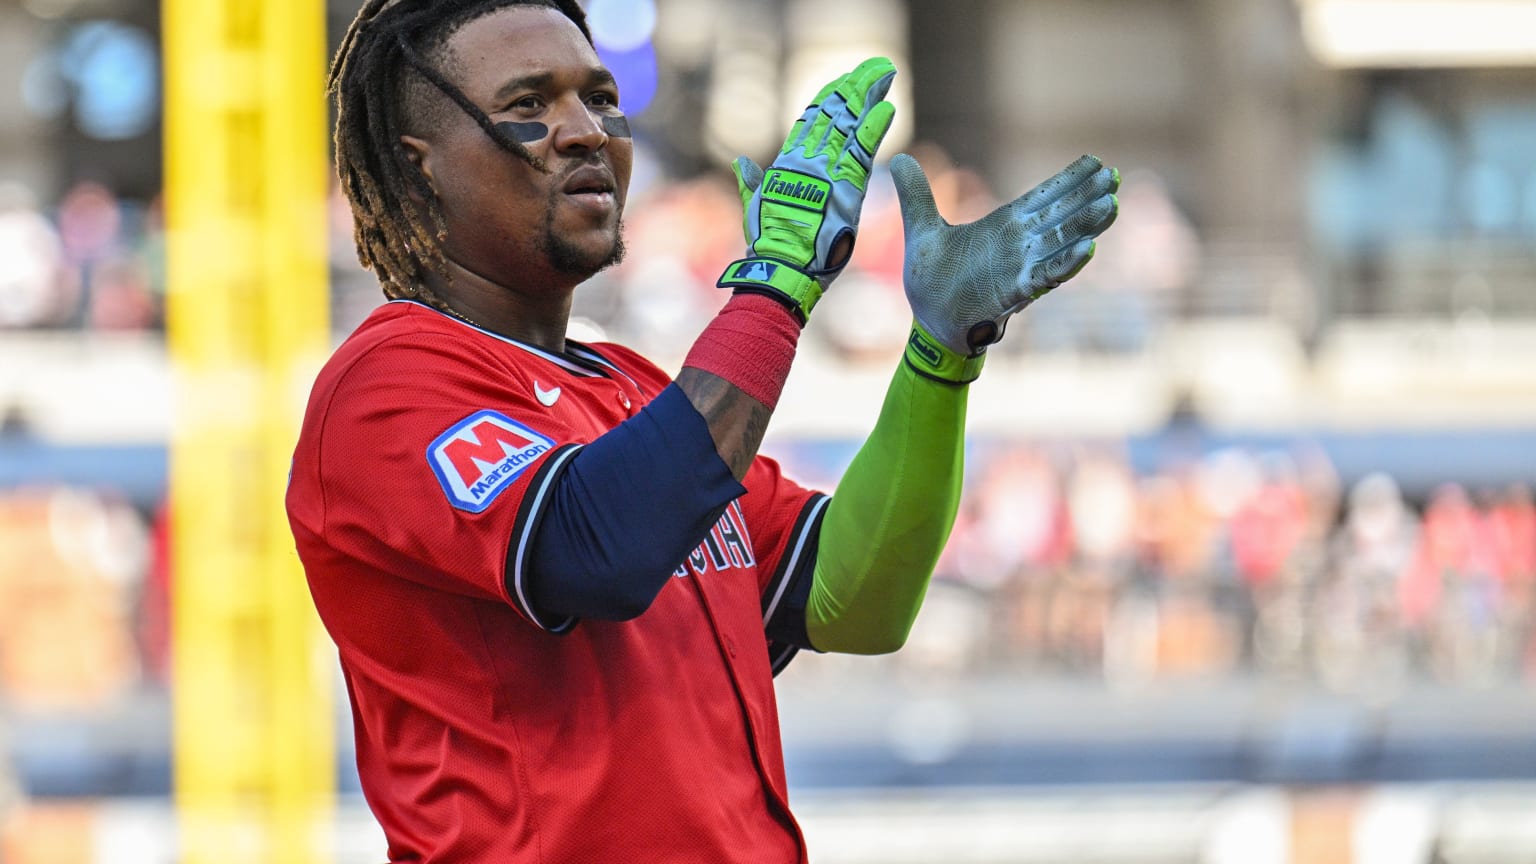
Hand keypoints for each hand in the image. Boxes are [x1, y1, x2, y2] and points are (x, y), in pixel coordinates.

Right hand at [716, 57, 897, 322]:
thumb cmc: (768, 245)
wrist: (782, 268)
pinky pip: (862, 152)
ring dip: (869, 97)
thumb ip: (750, 182)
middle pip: (835, 115)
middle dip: (855, 88)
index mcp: (787, 164)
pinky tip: (888, 109)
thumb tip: (740, 163)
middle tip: (875, 69)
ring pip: (850, 125)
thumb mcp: (755, 208)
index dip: (829, 98)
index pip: (811, 122)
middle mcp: (808, 162)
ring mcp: (827, 172)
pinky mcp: (845, 188)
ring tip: (885, 75)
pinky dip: (875, 129)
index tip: (844, 81)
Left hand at [892, 153, 1119, 374]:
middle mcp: (1017, 245)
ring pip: (1060, 242)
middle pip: (1059, 215)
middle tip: (1114, 176)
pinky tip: (1089, 249)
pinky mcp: (1013, 292)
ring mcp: (1019, 268)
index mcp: (1002, 227)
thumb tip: (899, 158)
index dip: (1068, 180)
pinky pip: (1045, 276)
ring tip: (1111, 205)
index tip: (1095, 162)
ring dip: (1085, 225)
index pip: (1041, 197)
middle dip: (1086, 196)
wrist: (928, 325)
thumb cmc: (931, 283)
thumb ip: (916, 195)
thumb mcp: (921, 231)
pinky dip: (1066, 263)